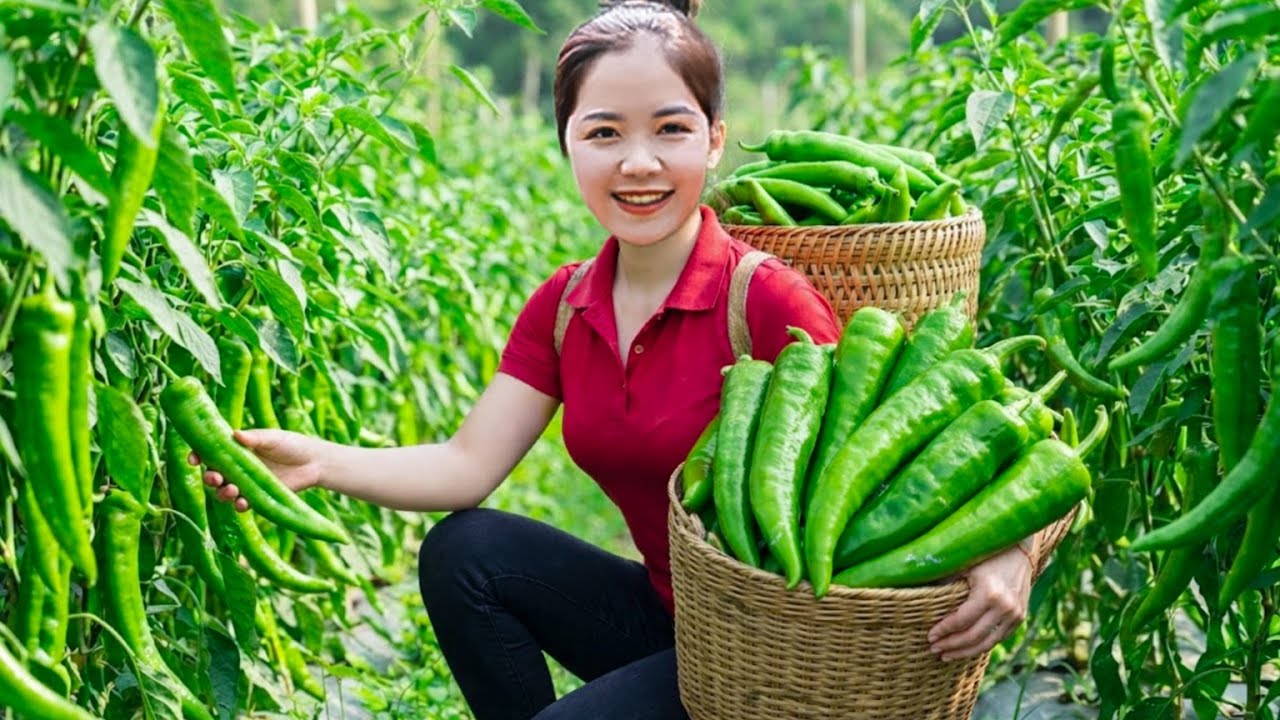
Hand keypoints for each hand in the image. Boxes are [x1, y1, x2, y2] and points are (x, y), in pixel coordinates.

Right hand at [190, 429, 323, 511]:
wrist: (313, 462)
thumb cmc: (291, 445)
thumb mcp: (273, 438)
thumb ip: (255, 438)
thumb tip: (235, 434)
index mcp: (235, 450)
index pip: (210, 453)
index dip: (198, 456)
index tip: (193, 458)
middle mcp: (236, 468)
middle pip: (214, 475)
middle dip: (210, 478)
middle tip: (215, 477)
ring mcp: (246, 484)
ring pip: (225, 492)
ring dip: (223, 493)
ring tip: (232, 490)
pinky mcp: (257, 498)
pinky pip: (242, 504)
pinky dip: (240, 505)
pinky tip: (243, 503)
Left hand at [926, 544, 1032, 661]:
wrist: (1018, 548)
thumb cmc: (985, 554)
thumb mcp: (963, 564)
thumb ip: (946, 583)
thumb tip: (918, 598)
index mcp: (989, 592)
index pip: (962, 620)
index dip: (944, 631)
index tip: (930, 637)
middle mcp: (1005, 606)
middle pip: (974, 636)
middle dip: (952, 645)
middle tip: (934, 649)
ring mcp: (1015, 613)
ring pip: (987, 642)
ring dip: (965, 651)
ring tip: (947, 655)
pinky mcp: (1020, 617)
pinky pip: (998, 638)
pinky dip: (981, 645)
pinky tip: (966, 647)